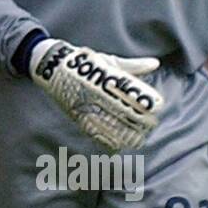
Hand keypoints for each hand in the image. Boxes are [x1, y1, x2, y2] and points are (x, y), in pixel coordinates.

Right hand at [30, 39, 162, 152]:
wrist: (52, 66)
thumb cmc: (84, 62)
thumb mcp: (108, 60)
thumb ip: (132, 66)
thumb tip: (155, 63)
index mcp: (103, 80)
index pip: (127, 95)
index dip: (141, 104)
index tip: (155, 109)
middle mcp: (94, 95)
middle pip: (120, 112)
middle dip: (136, 121)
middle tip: (150, 126)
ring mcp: (84, 107)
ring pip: (107, 125)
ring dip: (123, 134)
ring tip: (138, 140)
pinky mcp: (77, 117)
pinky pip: (92, 132)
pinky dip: (105, 141)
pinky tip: (117, 147)